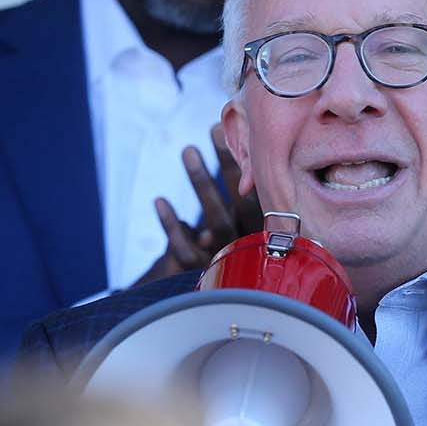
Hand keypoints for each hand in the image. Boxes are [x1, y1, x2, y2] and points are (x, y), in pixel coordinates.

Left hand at [131, 125, 264, 285]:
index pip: (263, 193)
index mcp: (266, 231)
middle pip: (244, 202)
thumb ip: (237, 193)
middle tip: (214, 128)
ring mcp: (229, 262)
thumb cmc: (223, 249)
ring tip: (189, 150)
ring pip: (218, 222)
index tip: (237, 129)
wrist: (209, 297)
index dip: (248, 163)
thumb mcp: (234, 221)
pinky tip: (160, 200)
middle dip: (229, 163)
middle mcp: (253, 246)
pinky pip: (186, 250)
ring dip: (202, 183)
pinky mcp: (202, 275)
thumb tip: (230, 145)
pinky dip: (172, 226)